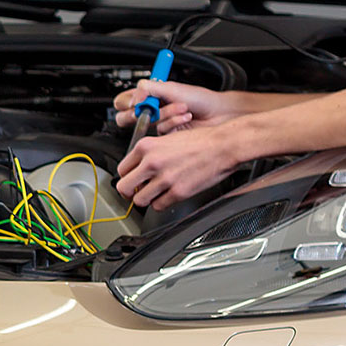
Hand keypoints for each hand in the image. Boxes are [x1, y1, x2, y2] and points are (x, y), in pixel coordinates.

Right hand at [112, 77, 242, 134]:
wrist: (219, 113)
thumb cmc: (201, 99)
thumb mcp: (172, 88)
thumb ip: (150, 89)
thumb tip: (135, 96)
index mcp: (151, 95)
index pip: (125, 100)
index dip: (127, 101)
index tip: (138, 101)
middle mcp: (153, 110)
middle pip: (128, 117)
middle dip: (139, 113)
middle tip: (148, 110)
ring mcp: (159, 124)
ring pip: (148, 124)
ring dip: (166, 113)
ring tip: (182, 107)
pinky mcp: (167, 137)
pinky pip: (161, 132)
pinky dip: (174, 122)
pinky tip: (185, 117)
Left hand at [116, 118, 254, 208]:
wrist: (223, 146)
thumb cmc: (201, 141)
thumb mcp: (168, 138)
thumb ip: (150, 153)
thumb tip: (139, 168)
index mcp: (147, 146)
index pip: (122, 169)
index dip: (127, 177)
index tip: (132, 180)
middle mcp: (152, 162)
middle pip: (124, 187)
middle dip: (129, 192)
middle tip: (136, 192)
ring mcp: (164, 178)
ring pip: (140, 200)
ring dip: (146, 200)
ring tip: (155, 194)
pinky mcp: (178, 192)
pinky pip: (158, 206)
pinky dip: (161, 204)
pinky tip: (168, 196)